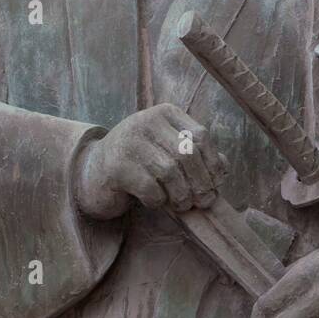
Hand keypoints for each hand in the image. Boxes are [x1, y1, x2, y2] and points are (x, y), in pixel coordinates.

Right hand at [74, 103, 227, 220]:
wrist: (94, 171)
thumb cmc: (140, 162)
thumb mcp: (169, 150)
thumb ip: (197, 155)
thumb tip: (224, 169)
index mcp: (165, 113)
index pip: (200, 135)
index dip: (213, 163)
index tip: (215, 184)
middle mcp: (147, 121)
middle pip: (187, 154)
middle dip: (200, 183)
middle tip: (202, 201)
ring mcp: (130, 141)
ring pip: (170, 171)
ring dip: (181, 195)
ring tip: (181, 204)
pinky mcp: (117, 165)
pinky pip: (150, 187)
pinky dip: (158, 200)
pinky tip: (154, 201)